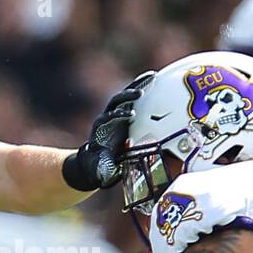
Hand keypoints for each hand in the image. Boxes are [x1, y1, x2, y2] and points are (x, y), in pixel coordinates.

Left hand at [62, 71, 154, 190]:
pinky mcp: (124, 110)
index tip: (130, 115)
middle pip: (115, 102)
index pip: (109, 119)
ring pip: (124, 95)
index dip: (118, 116)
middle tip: (139, 94)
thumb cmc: (101, 164)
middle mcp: (108, 117)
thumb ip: (104, 169)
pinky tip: (155, 77)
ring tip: (152, 77)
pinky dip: (142, 86)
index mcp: (103, 130)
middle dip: (126, 97)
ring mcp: (116, 112)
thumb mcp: (102, 168)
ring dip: (136, 86)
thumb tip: (105, 175)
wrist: (96, 158)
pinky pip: (133, 96)